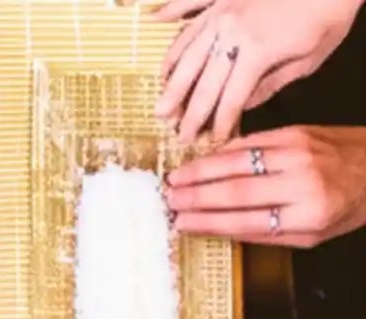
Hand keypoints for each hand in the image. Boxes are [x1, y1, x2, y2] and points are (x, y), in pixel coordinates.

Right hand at [153, 0, 361, 141]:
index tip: (211, 140)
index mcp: (257, 51)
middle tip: (175, 133)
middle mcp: (231, 32)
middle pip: (201, 81)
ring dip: (171, 78)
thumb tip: (243, 104)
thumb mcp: (310, 58)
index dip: (219, 122)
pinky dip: (170, 10)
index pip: (230, 98)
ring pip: (186, 49)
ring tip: (161, 101)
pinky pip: (189, 3)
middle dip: (188, 112)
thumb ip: (272, 83)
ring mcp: (222, 11)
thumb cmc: (328, 15)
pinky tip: (155, 19)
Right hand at [166, 125, 365, 247]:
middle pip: (235, 191)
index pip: (244, 221)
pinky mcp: (294, 132)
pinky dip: (221, 152)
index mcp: (308, 215)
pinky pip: (248, 143)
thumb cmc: (349, 205)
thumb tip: (218, 228)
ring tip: (175, 180)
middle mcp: (302, 182)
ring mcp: (297, 153)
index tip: (180, 223)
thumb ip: (269, 232)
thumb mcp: (314, 234)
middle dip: (195, 196)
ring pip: (236, 162)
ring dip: (200, 171)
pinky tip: (202, 161)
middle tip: (167, 199)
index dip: (206, 222)